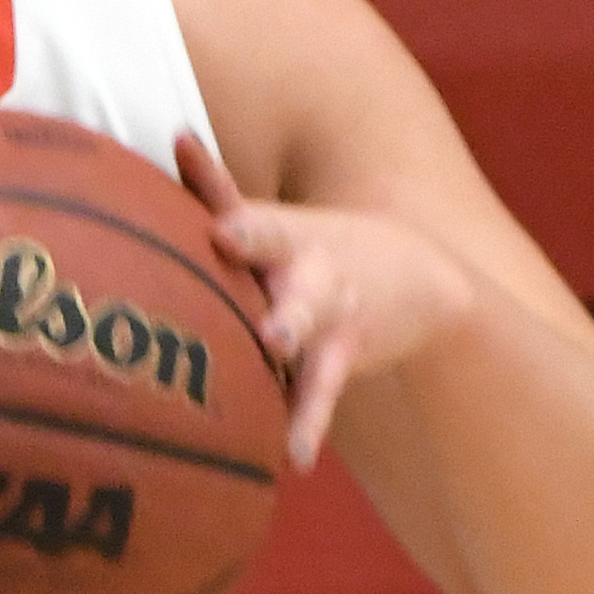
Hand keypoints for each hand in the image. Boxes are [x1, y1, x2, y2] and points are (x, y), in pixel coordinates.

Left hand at [176, 129, 476, 464]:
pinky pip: (320, 395)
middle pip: (296, 289)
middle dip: (284, 306)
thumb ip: (219, 189)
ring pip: (312, 338)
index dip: (244, 228)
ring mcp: (331, 320)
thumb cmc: (320, 247)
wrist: (419, 277)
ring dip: (296, 350)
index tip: (224, 233)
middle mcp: (310, 276)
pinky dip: (306, 426)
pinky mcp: (342, 359)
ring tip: (278, 361)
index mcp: (284, 238)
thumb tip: (174, 135)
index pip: (262, 226)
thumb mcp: (280, 219)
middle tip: (269, 325)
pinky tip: (292, 458)